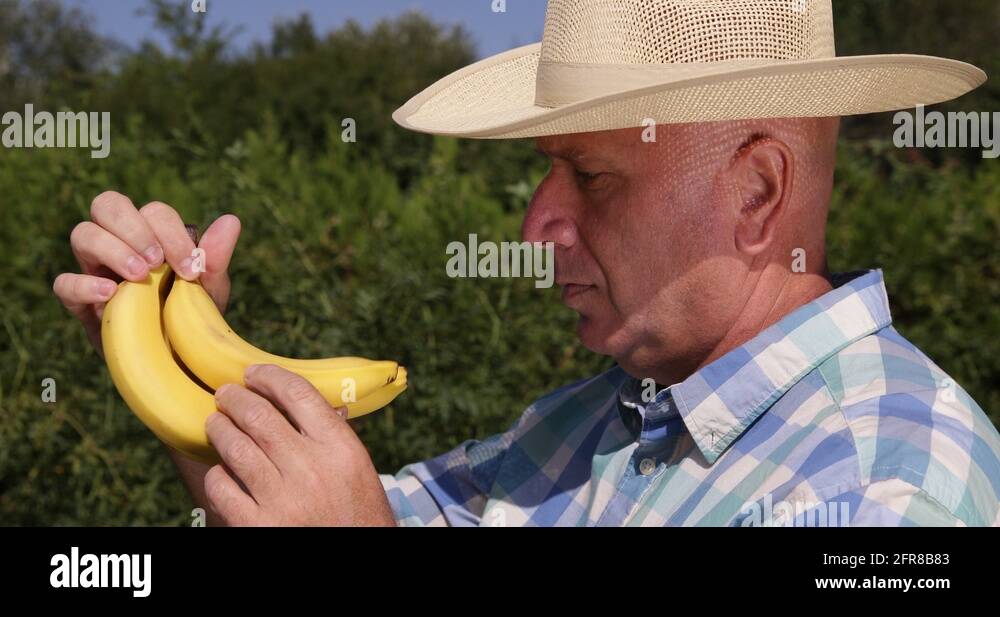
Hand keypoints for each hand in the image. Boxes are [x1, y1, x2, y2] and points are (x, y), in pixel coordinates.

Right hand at [53, 191, 240, 352]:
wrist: (178, 364)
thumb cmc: (191, 319)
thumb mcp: (210, 290)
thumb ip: (215, 257)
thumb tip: (231, 221)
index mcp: (152, 236)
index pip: (152, 212)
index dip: (170, 232)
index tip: (191, 268)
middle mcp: (120, 245)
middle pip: (108, 205)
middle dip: (133, 227)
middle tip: (157, 261)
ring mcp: (96, 271)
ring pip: (83, 234)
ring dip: (112, 249)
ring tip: (140, 277)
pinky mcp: (81, 304)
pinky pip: (64, 284)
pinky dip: (83, 284)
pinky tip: (111, 294)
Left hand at [204, 364, 396, 526]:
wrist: (358, 559)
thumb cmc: (360, 514)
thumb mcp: (358, 469)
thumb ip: (332, 435)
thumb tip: (301, 402)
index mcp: (341, 448)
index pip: (298, 394)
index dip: (269, 376)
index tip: (254, 373)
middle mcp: (311, 469)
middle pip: (259, 416)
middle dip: (235, 399)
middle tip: (225, 394)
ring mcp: (282, 500)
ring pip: (235, 448)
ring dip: (219, 429)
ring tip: (215, 423)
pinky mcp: (257, 527)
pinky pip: (222, 488)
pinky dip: (217, 474)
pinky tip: (221, 470)